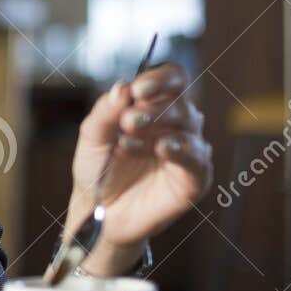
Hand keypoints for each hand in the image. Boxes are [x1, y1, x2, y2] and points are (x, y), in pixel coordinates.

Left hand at [65, 60, 212, 276]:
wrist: (98, 211)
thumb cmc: (98, 170)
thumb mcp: (92, 138)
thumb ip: (104, 112)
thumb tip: (121, 87)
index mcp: (154, 107)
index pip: (171, 79)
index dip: (160, 78)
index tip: (138, 88)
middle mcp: (176, 124)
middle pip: (180, 100)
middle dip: (153, 107)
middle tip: (128, 120)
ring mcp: (189, 150)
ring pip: (189, 124)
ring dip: (160, 125)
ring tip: (128, 139)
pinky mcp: (195, 178)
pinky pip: (197, 157)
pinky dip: (182, 149)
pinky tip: (162, 148)